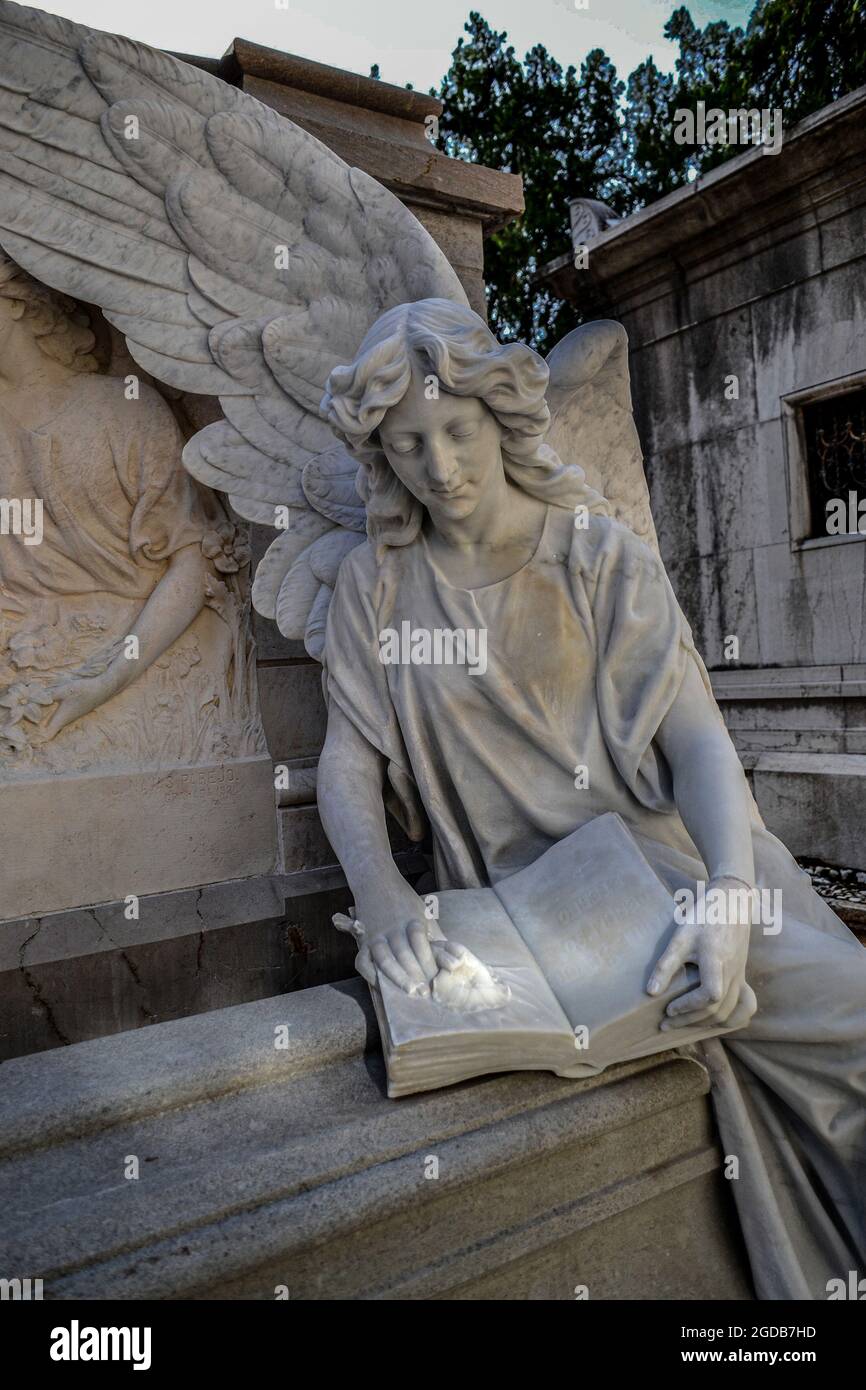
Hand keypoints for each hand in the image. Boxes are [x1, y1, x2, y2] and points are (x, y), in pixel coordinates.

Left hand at [31, 672, 115, 741]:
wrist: (103, 688)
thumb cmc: (84, 691)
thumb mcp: (64, 691)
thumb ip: (48, 695)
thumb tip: (31, 697)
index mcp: (61, 719)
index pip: (47, 736)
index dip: (36, 739)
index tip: (25, 739)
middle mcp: (65, 720)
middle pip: (48, 731)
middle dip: (35, 730)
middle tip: (21, 726)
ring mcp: (69, 716)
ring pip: (52, 723)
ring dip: (42, 722)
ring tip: (28, 716)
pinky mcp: (72, 710)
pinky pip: (57, 717)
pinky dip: (48, 716)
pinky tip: (43, 707)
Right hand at [335, 883, 446, 996]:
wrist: (375, 881)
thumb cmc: (403, 900)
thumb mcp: (423, 912)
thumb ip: (435, 934)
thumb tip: (452, 956)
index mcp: (412, 921)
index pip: (421, 943)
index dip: (429, 961)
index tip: (438, 978)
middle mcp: (393, 929)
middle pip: (405, 954)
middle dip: (416, 974)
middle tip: (426, 993)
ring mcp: (376, 935)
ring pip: (385, 959)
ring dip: (397, 977)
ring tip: (409, 991)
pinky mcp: (363, 940)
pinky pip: (363, 961)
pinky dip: (371, 975)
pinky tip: (382, 986)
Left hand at [647, 876, 756, 1030]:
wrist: (731, 902)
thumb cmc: (704, 916)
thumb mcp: (680, 937)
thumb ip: (666, 965)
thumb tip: (650, 992)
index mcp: (717, 961)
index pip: (710, 996)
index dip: (689, 1007)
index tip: (668, 1009)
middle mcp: (733, 973)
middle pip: (718, 1010)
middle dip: (690, 1021)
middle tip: (666, 1023)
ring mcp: (741, 976)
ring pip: (730, 1012)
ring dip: (705, 1023)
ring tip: (683, 1023)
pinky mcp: (742, 976)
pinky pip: (744, 1006)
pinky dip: (732, 1019)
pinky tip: (714, 1023)